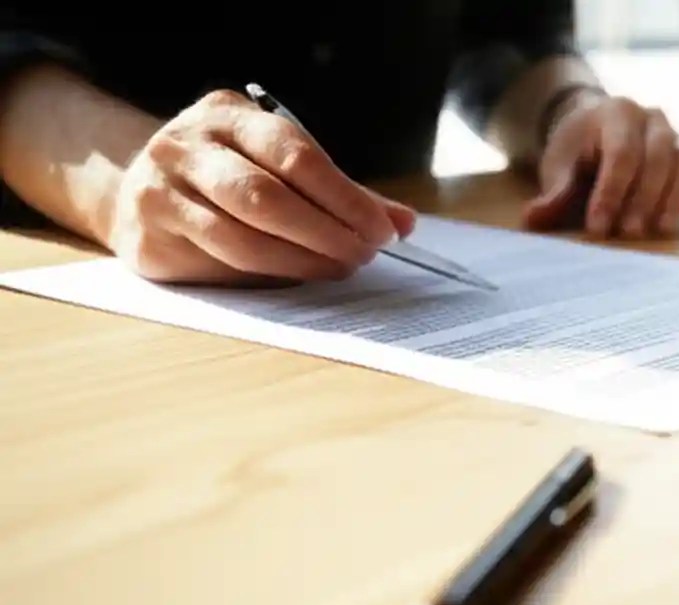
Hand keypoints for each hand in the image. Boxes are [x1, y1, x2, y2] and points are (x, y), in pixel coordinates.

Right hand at [107, 89, 416, 284]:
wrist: (136, 184)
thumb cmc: (230, 173)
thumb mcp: (278, 163)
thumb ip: (341, 192)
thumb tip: (404, 224)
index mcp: (228, 116)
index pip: (295, 153)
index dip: (344, 196)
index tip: (383, 229)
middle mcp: (185, 146)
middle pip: (266, 197)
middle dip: (326, 232)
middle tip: (364, 255)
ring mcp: (159, 191)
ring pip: (241, 239)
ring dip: (301, 261)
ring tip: (340, 269)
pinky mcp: (148, 239)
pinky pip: (218, 266)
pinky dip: (267, 276)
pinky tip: (297, 278)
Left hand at [523, 93, 678, 237]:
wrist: (594, 129)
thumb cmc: (577, 151)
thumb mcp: (560, 167)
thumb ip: (554, 193)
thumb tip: (532, 220)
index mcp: (617, 113)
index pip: (620, 154)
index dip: (610, 192)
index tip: (597, 228)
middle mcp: (653, 120)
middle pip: (656, 157)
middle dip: (643, 198)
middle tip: (630, 233)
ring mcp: (676, 137)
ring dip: (675, 197)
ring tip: (662, 230)